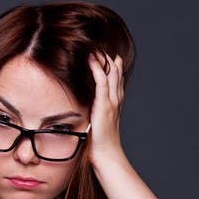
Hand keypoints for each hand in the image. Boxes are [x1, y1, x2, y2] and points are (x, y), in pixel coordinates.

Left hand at [86, 50, 125, 166]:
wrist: (106, 156)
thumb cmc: (99, 145)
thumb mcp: (96, 124)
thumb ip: (92, 114)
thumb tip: (83, 108)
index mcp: (114, 103)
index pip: (115, 77)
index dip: (111, 64)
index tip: (103, 52)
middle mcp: (115, 99)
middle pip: (115, 71)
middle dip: (107, 56)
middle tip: (97, 42)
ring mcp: (112, 102)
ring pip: (110, 73)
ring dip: (102, 58)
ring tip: (94, 44)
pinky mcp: (105, 106)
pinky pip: (102, 82)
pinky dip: (97, 69)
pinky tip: (92, 58)